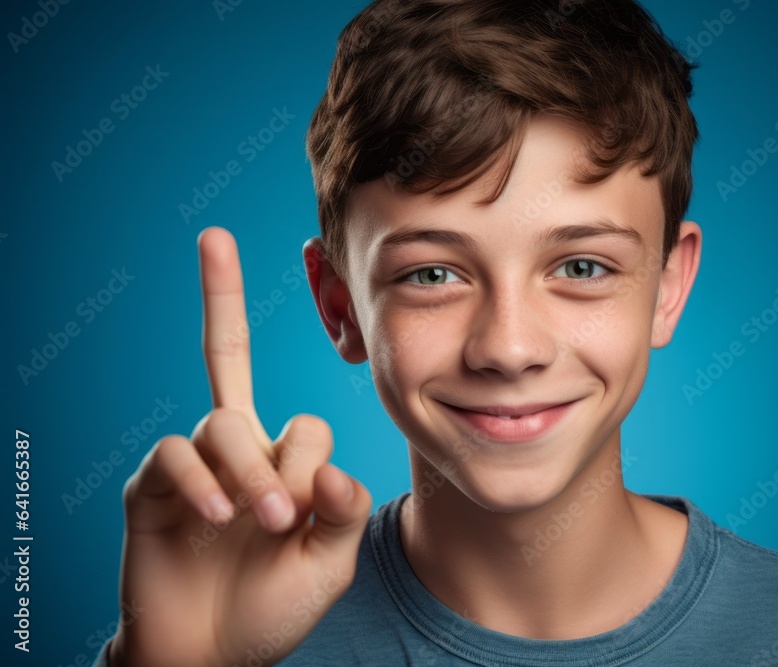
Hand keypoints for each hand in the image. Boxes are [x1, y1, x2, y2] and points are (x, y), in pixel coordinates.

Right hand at [107, 227, 370, 666]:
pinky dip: (200, 482)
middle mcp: (236, 450)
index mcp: (283, 463)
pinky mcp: (149, 489)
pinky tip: (217, 516)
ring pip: (219, 422)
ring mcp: (191, 466)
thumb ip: (343, 511)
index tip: (315, 515)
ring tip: (267, 522)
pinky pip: (173, 456)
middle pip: (223, 357)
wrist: (214, 655)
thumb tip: (328, 472)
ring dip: (250, 470)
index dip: (316, 464)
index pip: (306, 424)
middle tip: (217, 246)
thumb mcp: (330, 562)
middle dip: (217, 291)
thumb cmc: (275, 605)